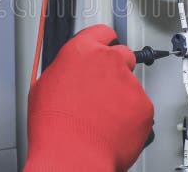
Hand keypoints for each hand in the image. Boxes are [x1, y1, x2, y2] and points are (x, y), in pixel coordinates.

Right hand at [24, 25, 153, 171]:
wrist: (73, 156)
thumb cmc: (54, 128)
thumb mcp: (43, 87)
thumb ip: (64, 70)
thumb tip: (66, 72)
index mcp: (81, 52)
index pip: (102, 32)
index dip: (103, 42)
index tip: (104, 48)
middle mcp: (108, 61)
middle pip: (122, 54)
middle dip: (116, 68)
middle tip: (103, 89)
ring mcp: (129, 82)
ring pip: (131, 84)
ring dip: (121, 96)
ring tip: (103, 117)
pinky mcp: (143, 105)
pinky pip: (140, 107)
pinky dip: (131, 116)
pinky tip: (113, 126)